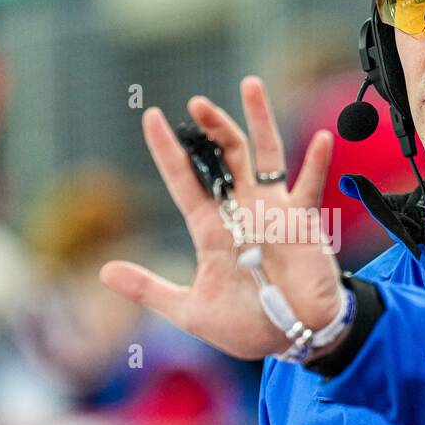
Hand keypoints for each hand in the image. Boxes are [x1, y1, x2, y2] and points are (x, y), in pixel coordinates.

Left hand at [99, 75, 343, 359]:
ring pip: (263, 155)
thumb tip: (105, 271)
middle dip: (210, 127)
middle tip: (195, 103)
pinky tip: (320, 138)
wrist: (293, 338)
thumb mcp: (190, 311)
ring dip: (257, 121)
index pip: (184, 180)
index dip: (167, 150)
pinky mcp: (303, 221)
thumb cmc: (247, 326)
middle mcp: (240, 211)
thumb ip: (150, 289)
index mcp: (210, 230)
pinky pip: (309, 186)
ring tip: (248, 86)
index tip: (150, 118)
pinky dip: (316, 162)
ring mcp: (272, 210)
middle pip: (223, 157)